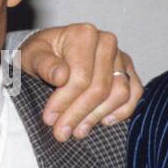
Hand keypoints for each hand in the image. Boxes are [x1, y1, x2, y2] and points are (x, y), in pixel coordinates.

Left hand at [16, 23, 142, 140]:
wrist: (52, 51)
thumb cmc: (41, 54)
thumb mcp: (32, 56)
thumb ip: (44, 64)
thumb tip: (61, 76)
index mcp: (83, 34)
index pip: (80, 76)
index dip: (64, 101)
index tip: (49, 119)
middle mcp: (107, 42)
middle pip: (100, 88)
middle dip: (79, 114)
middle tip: (61, 132)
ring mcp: (121, 57)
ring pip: (119, 93)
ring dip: (98, 116)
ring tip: (78, 130)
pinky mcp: (129, 71)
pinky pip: (135, 93)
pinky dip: (122, 111)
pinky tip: (104, 122)